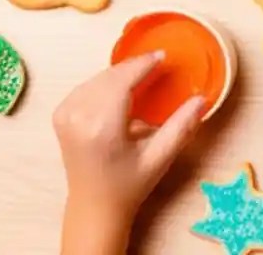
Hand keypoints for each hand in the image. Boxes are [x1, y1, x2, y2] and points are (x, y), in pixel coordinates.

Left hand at [54, 53, 204, 245]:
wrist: (95, 205)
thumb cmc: (129, 183)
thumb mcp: (160, 157)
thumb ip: (181, 126)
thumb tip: (202, 99)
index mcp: (102, 127)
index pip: (121, 81)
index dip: (142, 64)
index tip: (163, 55)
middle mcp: (78, 117)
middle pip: (109, 77)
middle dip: (133, 66)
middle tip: (157, 63)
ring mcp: (65, 115)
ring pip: (96, 79)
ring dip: (119, 73)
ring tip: (142, 73)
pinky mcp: (60, 116)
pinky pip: (86, 87)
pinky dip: (105, 82)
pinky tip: (120, 86)